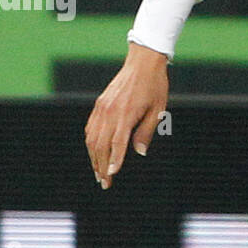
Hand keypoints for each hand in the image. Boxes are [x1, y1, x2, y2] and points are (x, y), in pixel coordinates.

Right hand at [84, 41, 169, 188]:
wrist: (142, 63)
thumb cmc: (154, 87)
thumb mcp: (157, 111)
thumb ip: (146, 132)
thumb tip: (139, 153)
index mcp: (126, 113)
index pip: (117, 142)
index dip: (114, 160)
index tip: (112, 175)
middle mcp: (110, 111)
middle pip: (101, 144)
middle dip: (102, 166)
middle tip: (105, 183)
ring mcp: (102, 108)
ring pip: (92, 138)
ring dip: (94, 158)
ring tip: (99, 174)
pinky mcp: (99, 105)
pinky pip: (90, 128)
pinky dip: (91, 144)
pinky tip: (95, 155)